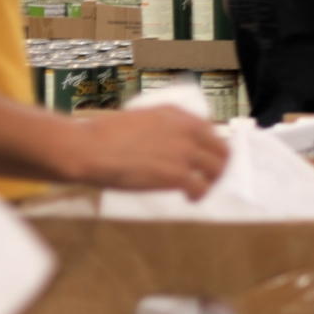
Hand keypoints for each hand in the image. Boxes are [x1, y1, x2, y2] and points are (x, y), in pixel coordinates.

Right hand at [64, 106, 229, 198]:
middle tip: (208, 175)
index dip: (209, 145)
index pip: (210, 129)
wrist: (91, 149)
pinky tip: (190, 198)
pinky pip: (201, 187)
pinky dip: (199, 194)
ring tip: (200, 189)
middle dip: (218, 163)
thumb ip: (161, 124)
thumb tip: (169, 138)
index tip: (204, 156)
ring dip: (212, 180)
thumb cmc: (105, 135)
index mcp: (176, 115)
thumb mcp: (140, 118)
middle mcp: (186, 130)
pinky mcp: (177, 174)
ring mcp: (184, 152)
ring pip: (217, 168)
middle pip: (222, 149)